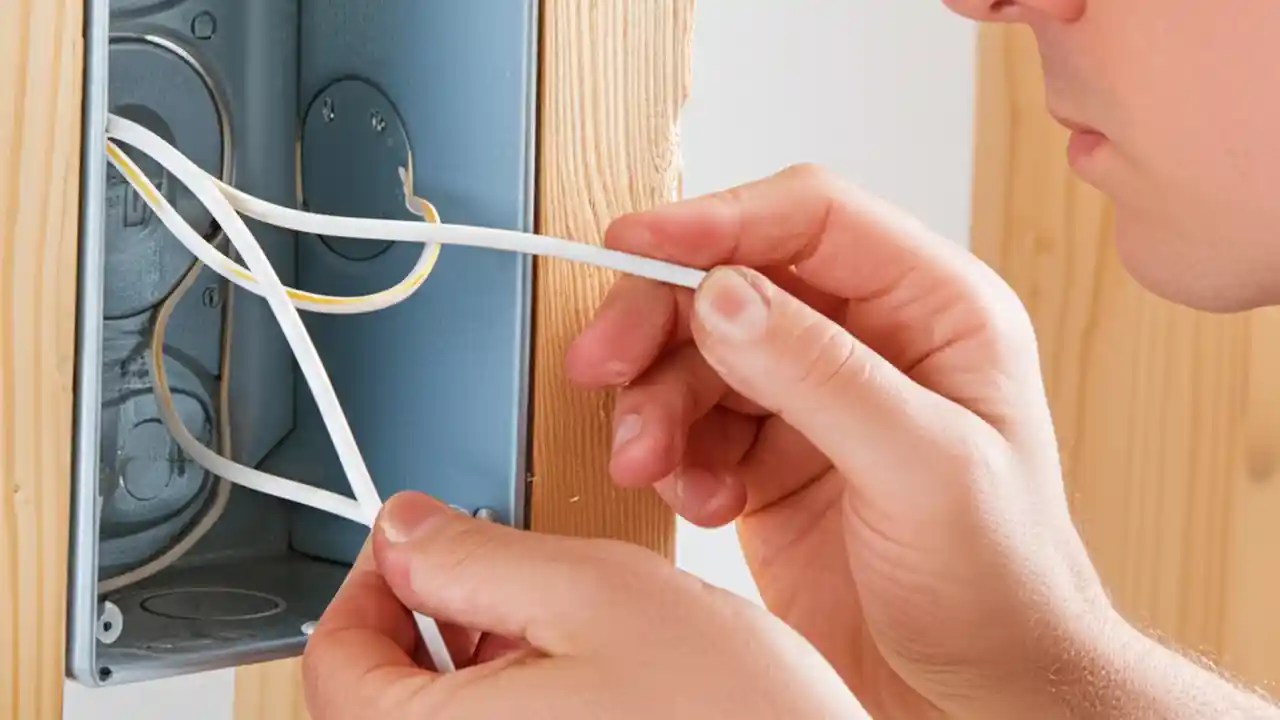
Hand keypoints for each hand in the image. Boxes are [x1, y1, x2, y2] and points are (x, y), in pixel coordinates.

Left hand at [302, 492, 865, 719]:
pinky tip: (581, 677)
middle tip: (499, 572)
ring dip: (475, 660)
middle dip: (433, 617)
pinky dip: (514, 704)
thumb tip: (404, 530)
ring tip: (557, 625)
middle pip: (380, 697)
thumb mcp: (596, 594)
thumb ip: (475, 556)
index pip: (333, 659)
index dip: (370, 577)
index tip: (414, 539)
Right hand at [566, 165, 1117, 717]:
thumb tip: (723, 295)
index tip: (634, 244)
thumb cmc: (1000, 588)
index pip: (812, 219)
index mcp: (934, 310)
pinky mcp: (770, 459)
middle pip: (735, 281)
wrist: (981, 698)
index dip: (717, 221)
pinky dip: (674, 458)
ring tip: (647, 463)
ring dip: (656, 404)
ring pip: (700, 354)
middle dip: (660, 319)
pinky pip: (693, 426)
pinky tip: (697, 503)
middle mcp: (870, 340)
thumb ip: (822, 376)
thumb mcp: (923, 471)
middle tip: (603, 363)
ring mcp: (815, 399)